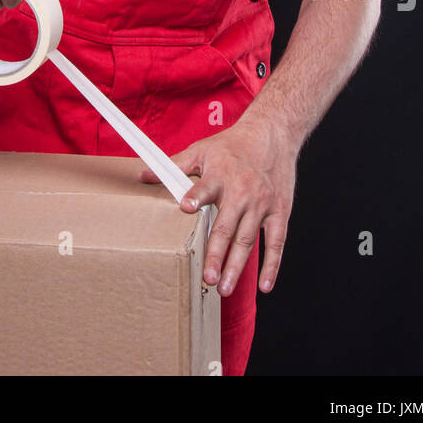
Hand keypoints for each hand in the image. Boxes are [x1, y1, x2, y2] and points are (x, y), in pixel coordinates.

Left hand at [139, 113, 298, 295]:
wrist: (272, 134)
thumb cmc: (234, 145)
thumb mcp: (202, 150)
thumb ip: (174, 166)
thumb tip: (143, 176)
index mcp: (220, 175)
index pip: (205, 187)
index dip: (195, 197)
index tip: (186, 207)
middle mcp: (242, 191)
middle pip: (227, 226)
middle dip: (216, 253)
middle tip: (208, 277)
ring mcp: (262, 203)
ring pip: (248, 239)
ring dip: (237, 266)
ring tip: (224, 287)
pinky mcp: (279, 211)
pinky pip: (276, 242)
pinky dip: (271, 265)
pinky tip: (264, 284)